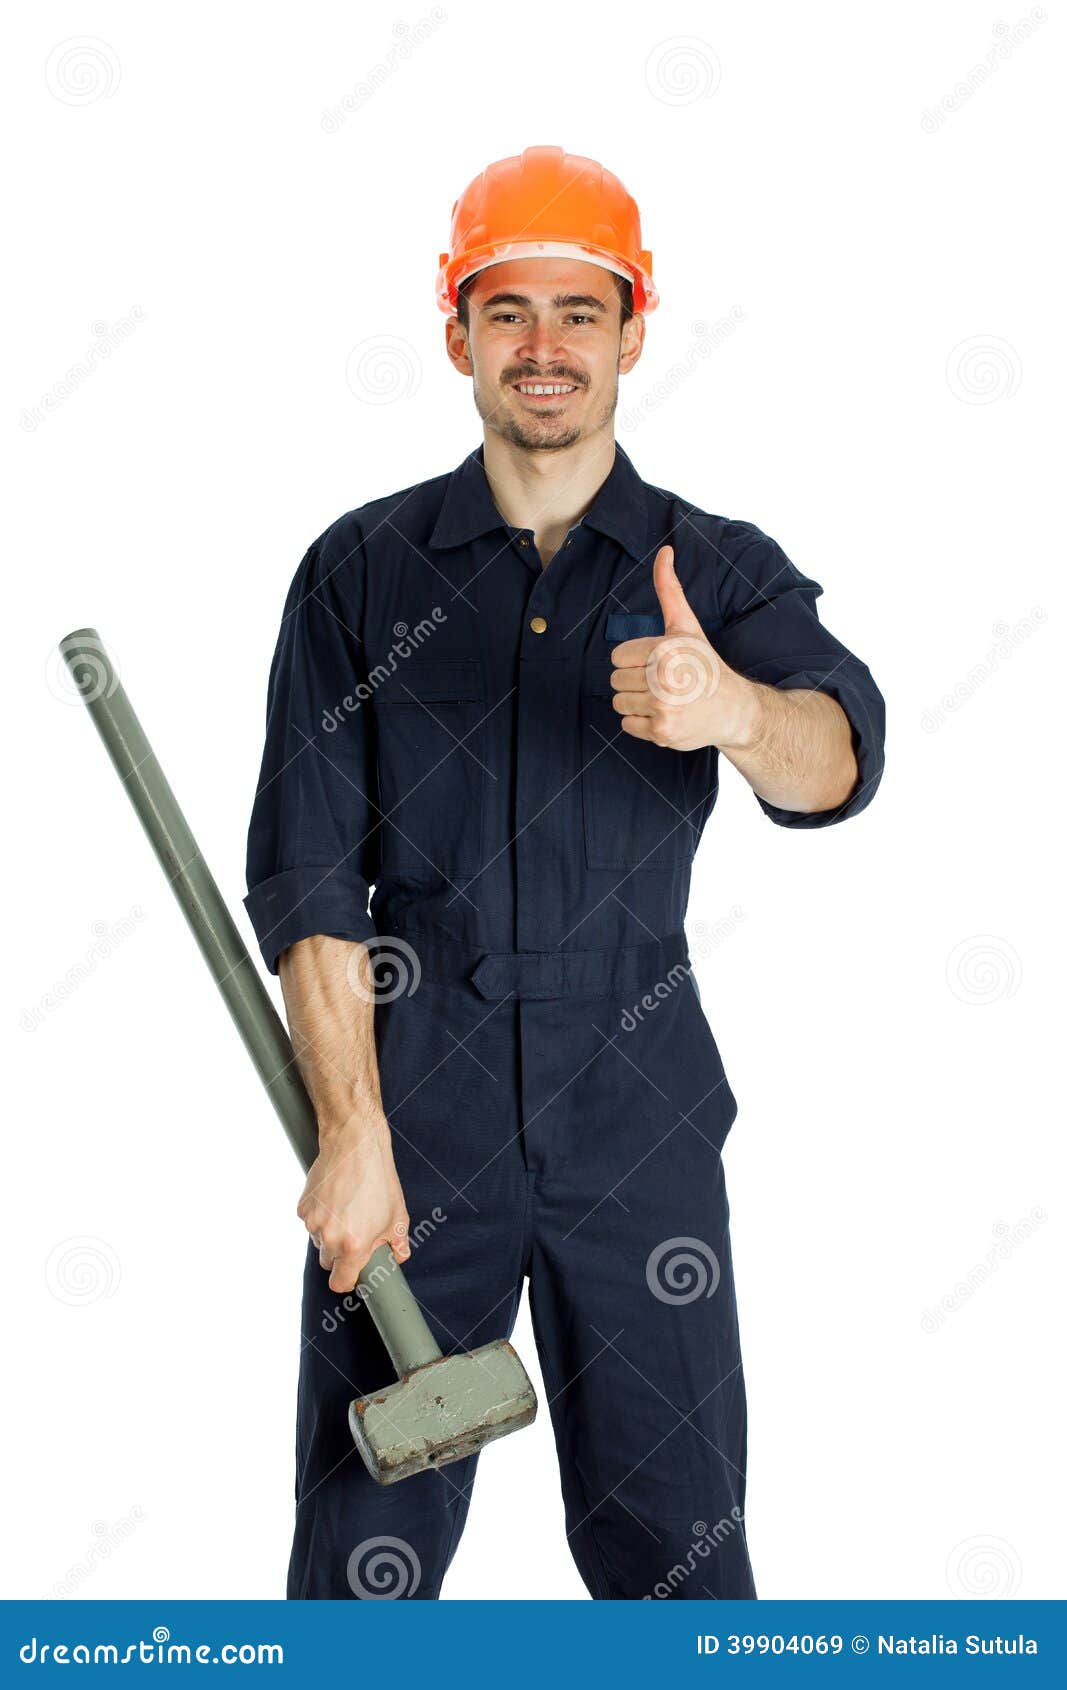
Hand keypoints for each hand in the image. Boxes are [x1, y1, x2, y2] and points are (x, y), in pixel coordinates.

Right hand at [296, 1116, 411, 1295]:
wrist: (355, 1146)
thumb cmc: (379, 1180)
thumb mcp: (398, 1216)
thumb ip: (399, 1245)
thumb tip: (397, 1258)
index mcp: (354, 1245)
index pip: (340, 1283)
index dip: (348, 1280)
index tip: (354, 1272)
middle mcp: (330, 1238)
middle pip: (328, 1263)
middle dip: (340, 1255)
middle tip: (356, 1234)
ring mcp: (313, 1222)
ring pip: (319, 1241)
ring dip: (330, 1235)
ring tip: (348, 1210)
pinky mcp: (302, 1208)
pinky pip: (310, 1222)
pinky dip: (321, 1217)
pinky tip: (335, 1200)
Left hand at [610, 546, 759, 752]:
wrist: (735, 710)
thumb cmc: (705, 665)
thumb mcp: (686, 626)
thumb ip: (669, 590)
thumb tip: (664, 551)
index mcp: (666, 649)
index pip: (618, 656)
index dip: (634, 660)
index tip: (658, 663)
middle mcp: (663, 679)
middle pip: (616, 680)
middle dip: (635, 681)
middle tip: (663, 683)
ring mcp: (663, 708)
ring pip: (619, 703)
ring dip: (636, 702)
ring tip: (663, 698)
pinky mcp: (661, 732)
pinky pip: (627, 725)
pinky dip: (641, 723)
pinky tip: (664, 715)